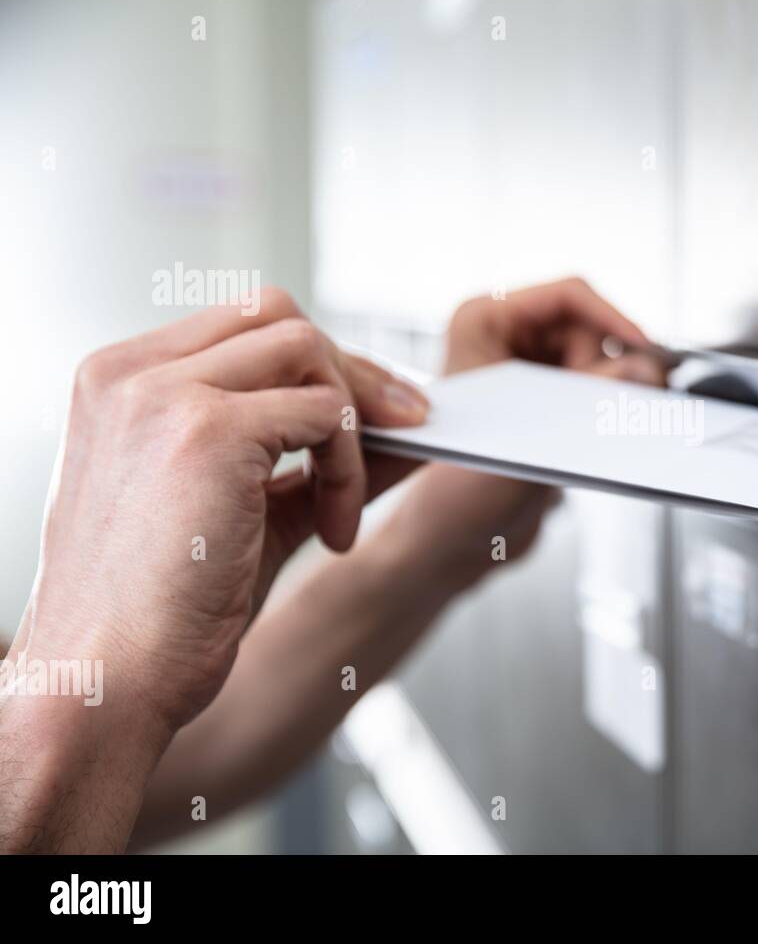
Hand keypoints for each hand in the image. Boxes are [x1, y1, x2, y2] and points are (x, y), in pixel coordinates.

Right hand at [13, 289, 429, 734]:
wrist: (105, 688)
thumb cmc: (163, 614)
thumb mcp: (250, 511)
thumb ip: (317, 460)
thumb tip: (408, 429)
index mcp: (118, 384)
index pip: (242, 326)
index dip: (317, 365)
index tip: (372, 416)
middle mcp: (130, 373)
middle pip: (277, 314)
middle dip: (350, 371)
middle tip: (406, 429)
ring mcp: (162, 394)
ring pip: (307, 349)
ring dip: (352, 424)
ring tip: (343, 509)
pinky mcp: (206, 430)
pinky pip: (325, 412)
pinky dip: (349, 470)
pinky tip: (333, 535)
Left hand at [373, 278, 666, 585]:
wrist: (455, 542)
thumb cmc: (463, 491)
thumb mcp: (534, 435)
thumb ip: (592, 396)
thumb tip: (646, 368)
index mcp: (482, 320)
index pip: (568, 295)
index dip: (616, 320)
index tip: (647, 353)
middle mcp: (503, 335)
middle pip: (590, 328)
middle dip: (604, 371)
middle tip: (604, 412)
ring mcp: (526, 365)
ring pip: (599, 360)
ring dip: (602, 396)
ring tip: (575, 434)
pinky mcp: (546, 398)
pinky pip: (596, 387)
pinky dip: (603, 410)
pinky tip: (581, 439)